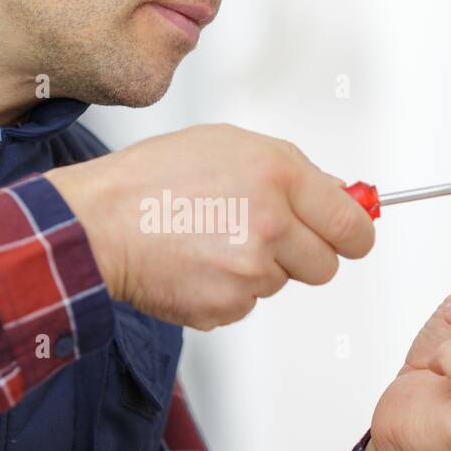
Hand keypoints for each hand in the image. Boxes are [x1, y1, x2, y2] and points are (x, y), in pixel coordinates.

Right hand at [44, 123, 373, 328]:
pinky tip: (195, 264)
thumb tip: (336, 195)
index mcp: (279, 176)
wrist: (96, 226)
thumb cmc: (153, 180)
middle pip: (325, 265)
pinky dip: (226, 291)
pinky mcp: (227, 306)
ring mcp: (250, 271)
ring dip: (258, 269)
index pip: (352, 224)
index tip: (352, 237)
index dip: (355, 234)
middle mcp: (271, 225)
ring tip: (210, 241)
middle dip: (303, 255)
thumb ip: (290, 169)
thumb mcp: (227, 144)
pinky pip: (247, 304)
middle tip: (264, 238)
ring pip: (281, 283)